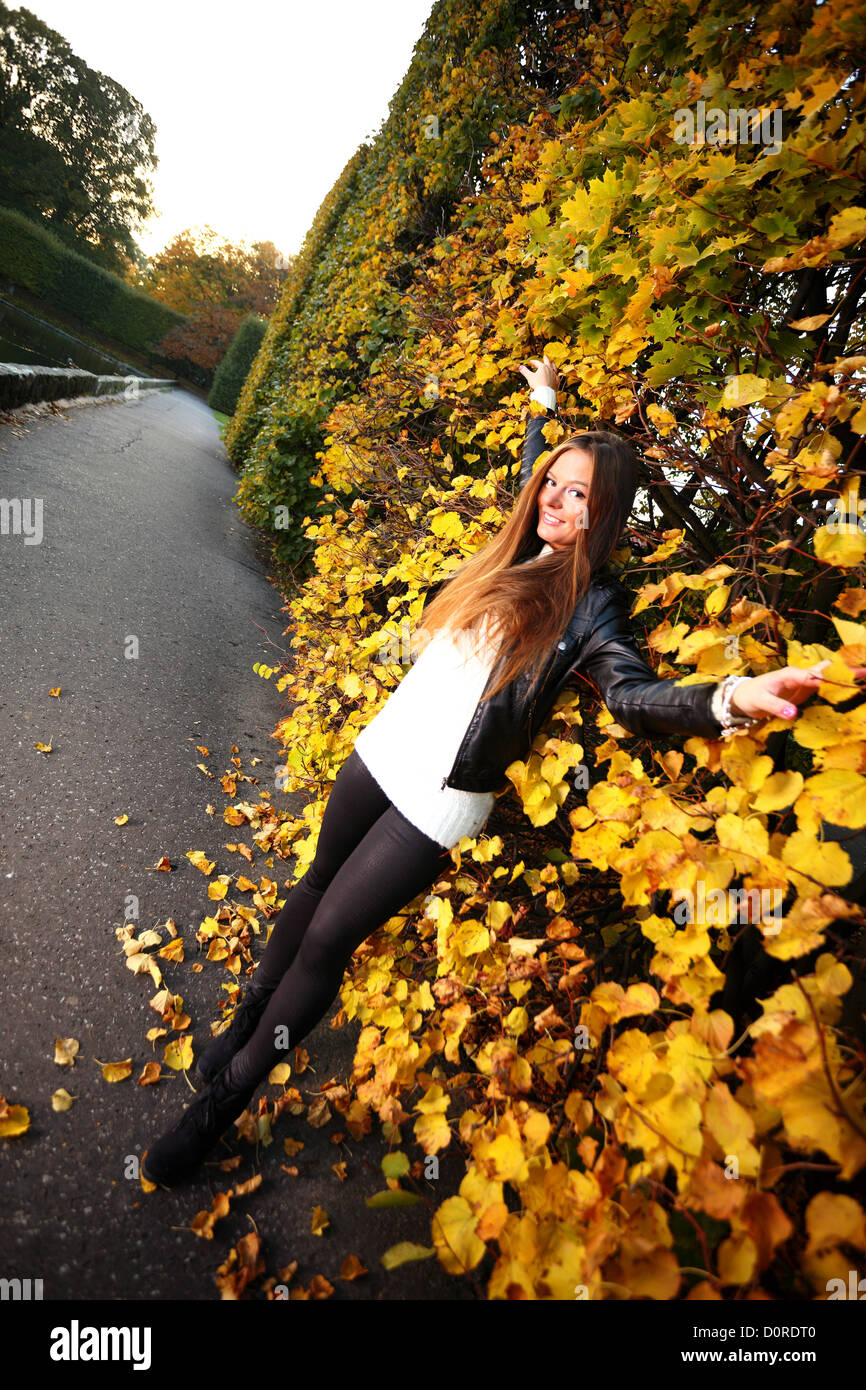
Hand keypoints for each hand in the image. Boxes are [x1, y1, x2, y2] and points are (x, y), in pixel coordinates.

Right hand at [518, 354, 559, 393]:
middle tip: (545, 356)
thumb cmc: (537, 384)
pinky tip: (556, 374)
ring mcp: (554, 375)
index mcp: (543, 367)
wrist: (545, 393)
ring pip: (554, 368)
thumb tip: (520, 367)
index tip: (530, 363)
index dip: (533, 362)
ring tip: (552, 363)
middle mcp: (549, 370)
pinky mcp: (556, 381)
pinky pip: (557, 376)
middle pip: (548, 362)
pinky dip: (556, 374)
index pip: (537, 362)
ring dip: (553, 365)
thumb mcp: (529, 377)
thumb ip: (525, 371)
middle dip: (546, 359)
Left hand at [729, 659, 865, 721]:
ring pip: (830, 675)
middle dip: (848, 669)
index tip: (850, 679)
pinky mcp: (807, 690)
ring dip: (847, 675)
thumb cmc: (751, 696)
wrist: (744, 696)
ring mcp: (806, 682)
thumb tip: (794, 713)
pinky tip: (854, 687)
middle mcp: (801, 675)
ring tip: (864, 678)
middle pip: (828, 670)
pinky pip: (826, 686)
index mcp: (791, 675)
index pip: (816, 675)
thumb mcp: (761, 702)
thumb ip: (777, 707)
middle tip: (865, 673)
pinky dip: (840, 685)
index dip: (833, 678)